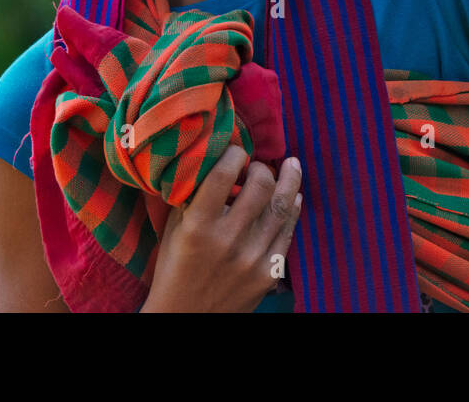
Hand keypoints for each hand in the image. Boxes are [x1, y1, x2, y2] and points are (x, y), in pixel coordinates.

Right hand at [140, 145, 302, 310]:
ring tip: (292, 164)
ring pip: (282, 206)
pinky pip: (287, 232)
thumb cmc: (175, 268)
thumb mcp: (174, 229)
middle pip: (261, 185)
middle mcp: (228, 241)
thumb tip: (214, 158)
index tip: (236, 150)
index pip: (223, 174)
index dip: (234, 154)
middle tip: (258, 166)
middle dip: (262, 168)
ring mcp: (252, 258)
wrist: (185, 319)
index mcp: (198, 227)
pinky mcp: (269, 273)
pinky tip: (294, 196)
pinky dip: (292, 209)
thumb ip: (192, 196)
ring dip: (289, 180)